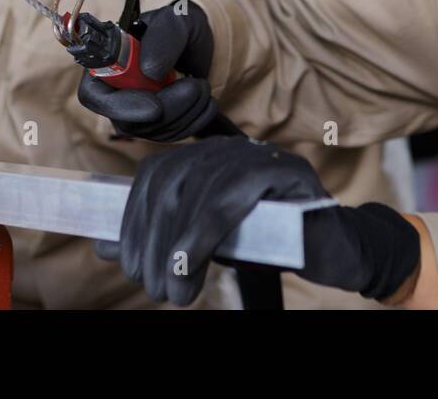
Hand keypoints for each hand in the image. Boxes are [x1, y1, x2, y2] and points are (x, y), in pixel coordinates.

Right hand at [76, 0, 215, 141]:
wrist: (198, 40)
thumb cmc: (178, 25)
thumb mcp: (174, 20)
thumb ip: (162, 39)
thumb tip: (150, 71)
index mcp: (106, 63)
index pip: (94, 96)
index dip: (120, 108)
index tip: (156, 107)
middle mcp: (116, 92)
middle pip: (128, 122)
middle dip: (169, 109)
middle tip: (196, 86)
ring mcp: (136, 111)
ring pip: (154, 132)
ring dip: (188, 112)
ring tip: (202, 85)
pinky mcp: (158, 124)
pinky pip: (173, 136)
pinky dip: (196, 120)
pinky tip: (206, 100)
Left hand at [102, 137, 420, 305]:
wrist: (334, 251)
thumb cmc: (269, 244)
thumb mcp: (203, 242)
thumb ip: (159, 237)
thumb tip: (103, 243)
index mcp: (206, 158)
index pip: (155, 175)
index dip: (133, 217)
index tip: (129, 263)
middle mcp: (228, 148)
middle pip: (171, 181)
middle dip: (150, 238)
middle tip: (153, 287)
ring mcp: (258, 154)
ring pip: (196, 190)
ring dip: (174, 246)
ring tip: (173, 290)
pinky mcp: (284, 170)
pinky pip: (230, 197)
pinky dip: (201, 234)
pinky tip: (187, 266)